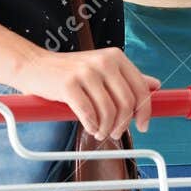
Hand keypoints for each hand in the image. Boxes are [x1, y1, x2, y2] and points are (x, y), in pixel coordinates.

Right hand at [13, 47, 159, 139]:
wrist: (34, 66)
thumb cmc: (70, 72)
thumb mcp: (103, 70)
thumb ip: (127, 78)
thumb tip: (156, 85)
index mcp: (116, 57)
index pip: (140, 88)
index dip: (144, 111)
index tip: (143, 126)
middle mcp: (103, 61)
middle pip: (127, 103)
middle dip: (123, 124)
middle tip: (115, 133)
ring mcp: (85, 72)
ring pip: (109, 111)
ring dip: (106, 129)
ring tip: (100, 132)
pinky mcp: (68, 85)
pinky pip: (89, 114)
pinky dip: (92, 126)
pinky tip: (89, 128)